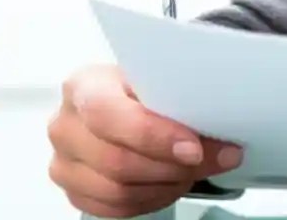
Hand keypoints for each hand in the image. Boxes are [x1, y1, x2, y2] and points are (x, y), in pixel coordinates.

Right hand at [47, 64, 243, 217]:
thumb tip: (222, 140)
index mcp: (84, 86)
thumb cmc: (147, 89)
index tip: (193, 148)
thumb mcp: (162, 79)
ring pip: (117, 190)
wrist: (129, 104)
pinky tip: (172, 183)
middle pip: (116, 160)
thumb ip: (182, 100)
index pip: (107, 114)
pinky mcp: (74, 190)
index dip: (152, 136)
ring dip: (166, 185)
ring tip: (192, 170)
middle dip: (172, 166)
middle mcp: (65, 125)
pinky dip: (152, 199)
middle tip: (211, 159)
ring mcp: (64, 162)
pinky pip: (115, 208)